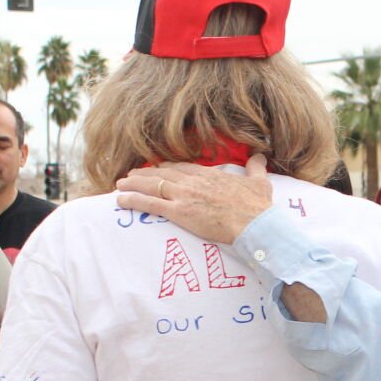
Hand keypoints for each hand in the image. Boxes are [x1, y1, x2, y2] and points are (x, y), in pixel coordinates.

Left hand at [115, 153, 272, 245]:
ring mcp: (184, 196)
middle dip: (145, 173)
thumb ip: (256, 168)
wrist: (255, 224)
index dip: (167, 167)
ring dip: (133, 184)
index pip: (182, 167)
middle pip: (163, 173)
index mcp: (209, 175)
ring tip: (120, 184)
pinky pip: (150, 204)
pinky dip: (133, 200)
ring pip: (152, 185)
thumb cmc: (258, 208)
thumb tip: (260, 156)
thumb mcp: (260, 183)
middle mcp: (193, 181)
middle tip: (132, 174)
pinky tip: (120, 199)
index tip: (158, 168)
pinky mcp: (179, 212)